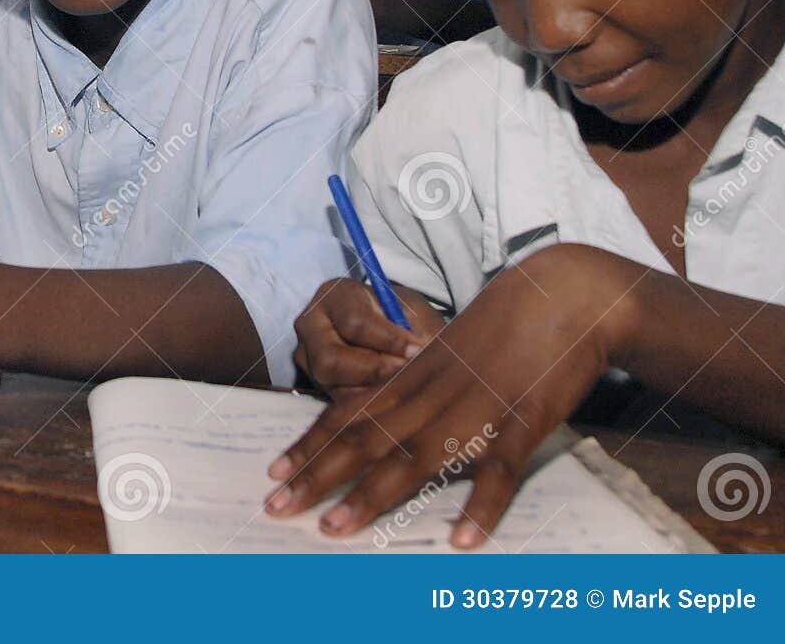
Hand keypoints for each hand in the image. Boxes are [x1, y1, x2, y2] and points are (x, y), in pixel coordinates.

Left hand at [265, 244, 641, 547]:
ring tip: (334, 529)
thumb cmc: (502, 326)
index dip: (309, 445)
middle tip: (275, 507)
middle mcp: (432, 395)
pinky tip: (463, 540)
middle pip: (364, 440)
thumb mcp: (444, 355)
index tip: (273, 473)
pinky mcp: (522, 420)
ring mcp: (475, 408)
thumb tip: (384, 418)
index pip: (348, 415)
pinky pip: (500, 470)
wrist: (562, 295)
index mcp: (411, 378)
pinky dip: (482, 506)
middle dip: (316, 476)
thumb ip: (415, 386)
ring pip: (414, 457)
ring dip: (371, 496)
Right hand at [293, 278, 444, 394]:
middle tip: (405, 372)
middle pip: (330, 358)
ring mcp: (307, 355)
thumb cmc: (401, 316)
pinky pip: (337, 400)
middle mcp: (311, 324)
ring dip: (370, 389)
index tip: (417, 350)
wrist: (390, 331)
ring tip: (401, 384)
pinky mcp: (315, 382)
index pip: (355, 322)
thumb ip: (415, 330)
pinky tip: (389, 395)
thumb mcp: (413, 312)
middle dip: (373, 370)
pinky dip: (366, 402)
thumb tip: (419, 356)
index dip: (388, 340)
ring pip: (330, 384)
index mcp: (335, 295)